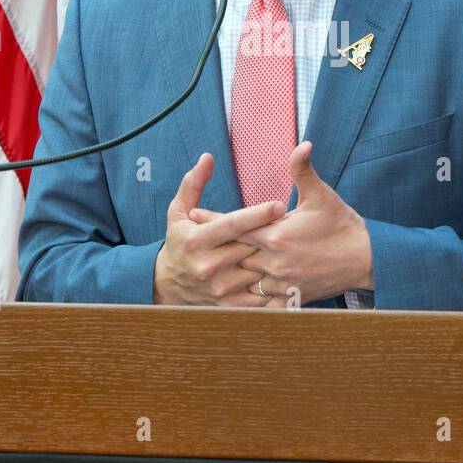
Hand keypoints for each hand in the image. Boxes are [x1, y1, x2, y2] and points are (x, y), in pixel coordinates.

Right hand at [152, 152, 287, 305]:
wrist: (169, 286)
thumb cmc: (178, 242)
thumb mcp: (178, 212)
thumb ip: (194, 183)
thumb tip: (208, 157)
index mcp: (197, 240)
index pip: (232, 225)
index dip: (257, 215)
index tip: (280, 205)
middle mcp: (208, 266)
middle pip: (251, 247)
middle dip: (272, 236)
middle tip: (293, 225)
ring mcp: (220, 288)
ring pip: (259, 270)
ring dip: (276, 259)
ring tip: (293, 249)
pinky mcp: (230, 305)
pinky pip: (261, 295)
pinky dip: (276, 286)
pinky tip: (290, 275)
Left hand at [188, 141, 372, 305]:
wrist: (367, 259)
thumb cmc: (343, 225)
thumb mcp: (322, 195)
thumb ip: (304, 171)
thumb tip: (302, 144)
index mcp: (276, 235)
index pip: (236, 226)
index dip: (214, 219)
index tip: (193, 214)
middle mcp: (274, 261)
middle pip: (234, 255)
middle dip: (216, 248)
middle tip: (193, 243)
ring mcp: (282, 281)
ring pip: (245, 280)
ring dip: (231, 273)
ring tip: (209, 268)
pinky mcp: (291, 296)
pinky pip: (263, 300)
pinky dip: (250, 296)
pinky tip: (237, 293)